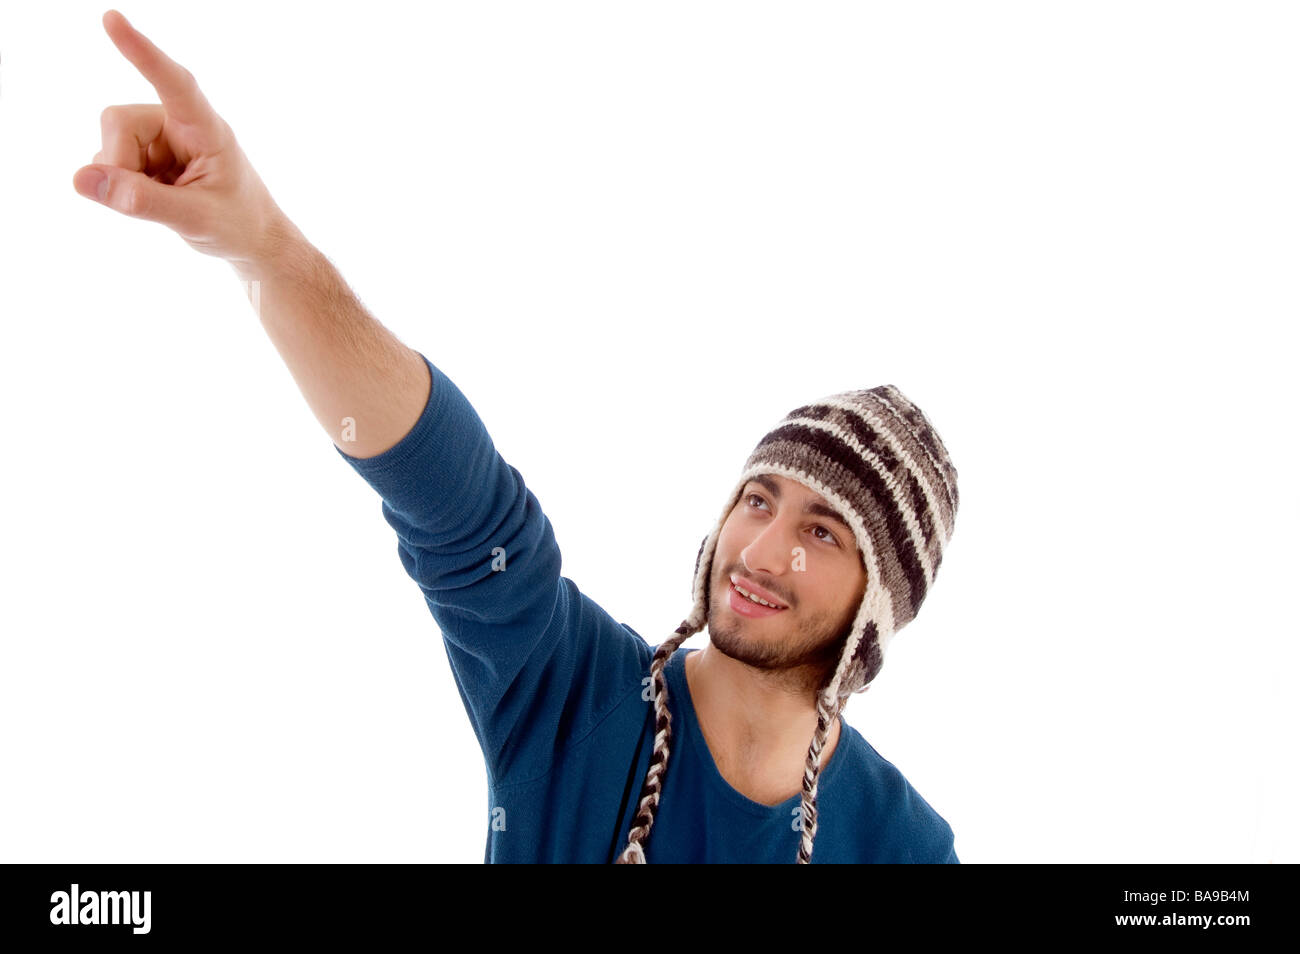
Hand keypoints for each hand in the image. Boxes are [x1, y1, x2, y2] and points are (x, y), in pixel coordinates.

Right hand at [72, 9, 291, 267]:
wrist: (250, 240)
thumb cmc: (237, 224)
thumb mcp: (196, 219)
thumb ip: (142, 201)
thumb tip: (82, 179)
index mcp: (205, 128)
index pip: (175, 83)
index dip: (143, 53)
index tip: (112, 19)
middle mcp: (177, 124)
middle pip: (117, 120)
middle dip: (120, 162)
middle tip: (150, 200)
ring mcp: (157, 138)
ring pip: (108, 144)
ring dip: (123, 179)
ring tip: (165, 200)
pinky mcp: (143, 156)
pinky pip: (108, 165)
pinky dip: (122, 188)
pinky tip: (155, 198)